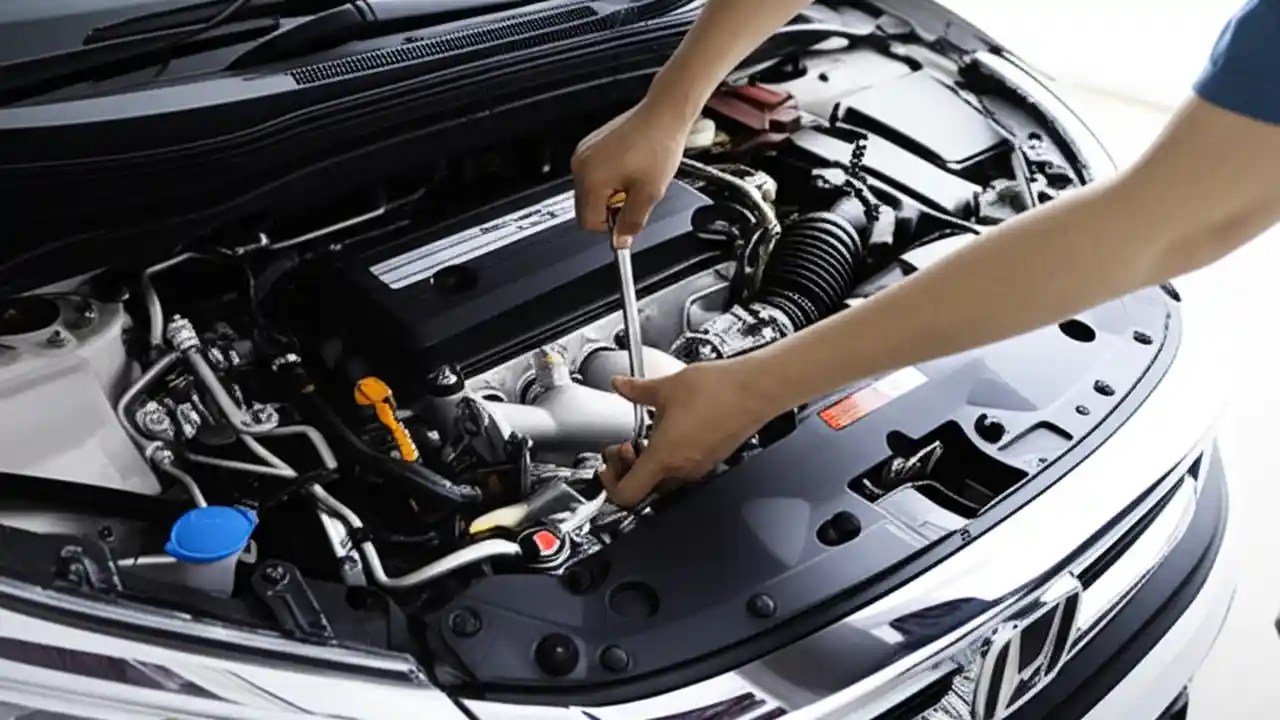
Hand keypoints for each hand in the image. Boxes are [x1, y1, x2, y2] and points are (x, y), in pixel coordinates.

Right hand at [572, 99, 689, 247]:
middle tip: (635, 195)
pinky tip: (629, 168)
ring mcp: (583, 153)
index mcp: (591, 179)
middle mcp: (581, 165)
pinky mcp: (590, 146)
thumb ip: (632, 222)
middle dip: (611, 208)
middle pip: (587, 208)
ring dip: (611, 193)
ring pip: (591, 192)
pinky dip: (609, 179)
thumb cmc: (658, 146)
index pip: (589, 222)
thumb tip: (621, 240)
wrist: (662, 115)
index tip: (628, 218)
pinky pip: (593, 174)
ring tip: (634, 178)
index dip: (611, 226)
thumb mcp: (649, 194)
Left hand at [598, 359, 777, 506]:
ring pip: (664, 479)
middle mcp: (683, 469)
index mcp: (665, 456)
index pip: (626, 494)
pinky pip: (684, 467)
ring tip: (647, 435)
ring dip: (648, 462)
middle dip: (627, 468)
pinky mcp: (713, 458)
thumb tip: (621, 386)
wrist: (756, 389)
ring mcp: (700, 466)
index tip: (606, 467)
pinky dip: (670, 456)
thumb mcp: (665, 386)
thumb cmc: (720, 391)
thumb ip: (636, 390)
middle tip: (624, 446)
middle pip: (644, 488)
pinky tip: (671, 429)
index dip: (610, 485)